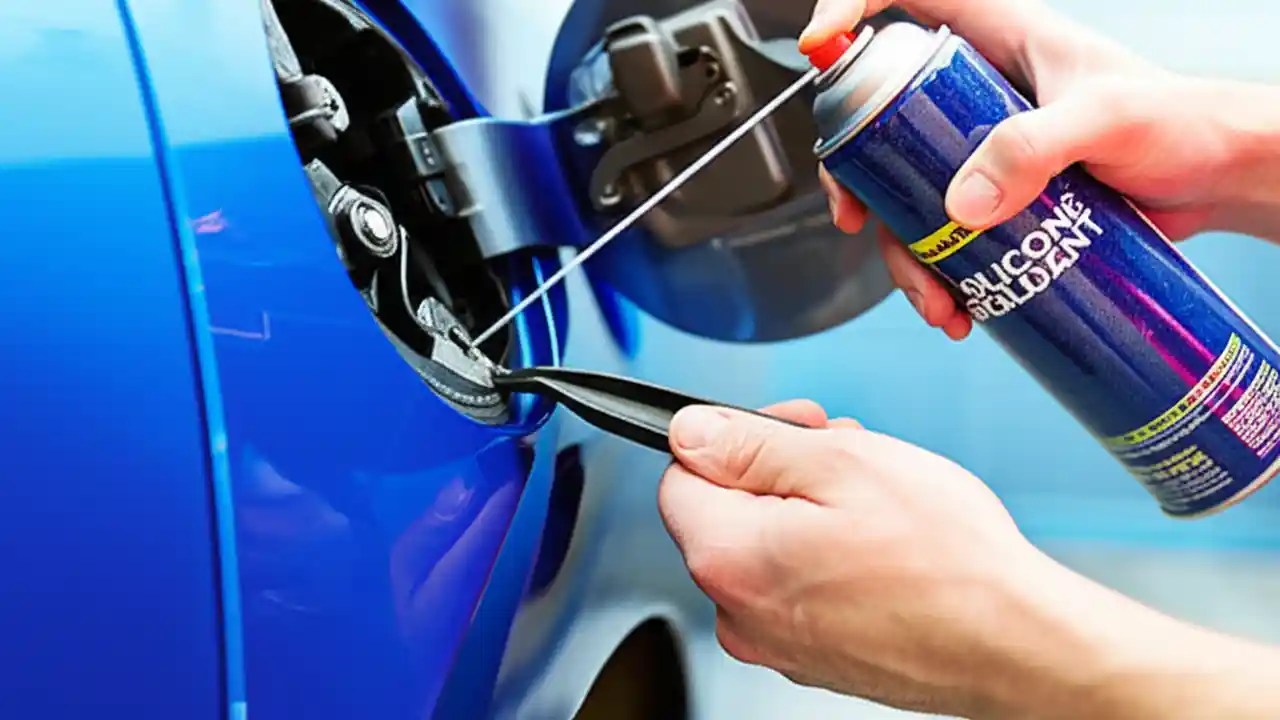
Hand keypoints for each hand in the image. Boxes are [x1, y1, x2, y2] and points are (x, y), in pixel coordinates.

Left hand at [659, 401, 1279, 718]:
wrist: (1015, 645)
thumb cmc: (944, 562)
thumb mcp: (842, 462)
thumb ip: (749, 443)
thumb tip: (687, 430)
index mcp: (728, 558)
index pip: (680, 475)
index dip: (734, 436)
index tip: (790, 426)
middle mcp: (738, 613)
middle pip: (725, 511)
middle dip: (779, 468)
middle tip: (846, 452)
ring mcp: (776, 643)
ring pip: (766, 545)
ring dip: (808, 508)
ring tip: (876, 501)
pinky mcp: (813, 656)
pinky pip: (797, 585)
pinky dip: (828, 554)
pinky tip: (882, 545)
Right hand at [804, 0, 1279, 340]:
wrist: (1214, 180)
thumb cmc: (1180, 121)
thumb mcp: (1106, 117)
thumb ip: (1037, 147)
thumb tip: (962, 205)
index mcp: (995, 39)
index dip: (849, 8)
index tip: (818, 44)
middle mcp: (974, 91)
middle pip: (879, 116)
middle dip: (854, 176)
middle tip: (855, 219)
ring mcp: (979, 147)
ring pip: (905, 192)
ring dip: (902, 253)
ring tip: (935, 301)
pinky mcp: (996, 197)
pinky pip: (941, 232)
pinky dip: (936, 275)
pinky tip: (956, 307)